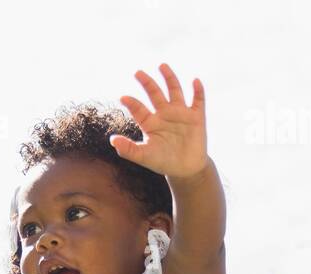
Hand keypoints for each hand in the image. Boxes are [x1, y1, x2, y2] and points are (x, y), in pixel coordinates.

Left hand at [111, 63, 208, 180]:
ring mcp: (180, 113)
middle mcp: (164, 113)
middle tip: (137, 73)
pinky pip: (198, 100)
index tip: (123, 98)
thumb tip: (112, 140)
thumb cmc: (163, 162)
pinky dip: (198, 90)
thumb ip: (128, 149)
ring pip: (174, 90)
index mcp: (150, 122)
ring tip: (161, 66)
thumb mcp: (144, 156)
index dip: (132, 104)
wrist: (185, 169)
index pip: (139, 109)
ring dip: (169, 78)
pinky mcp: (196, 116)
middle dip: (147, 83)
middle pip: (154, 93)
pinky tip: (195, 81)